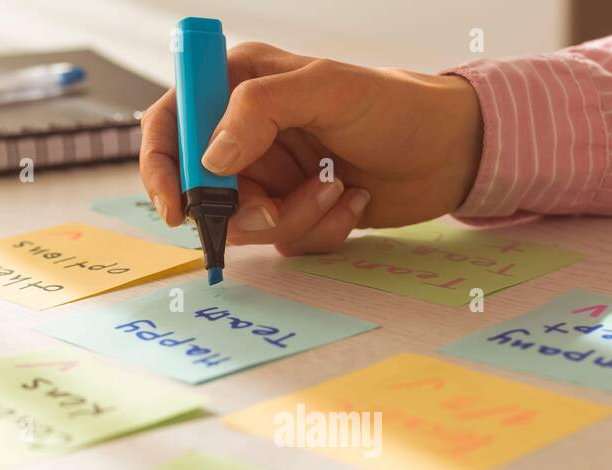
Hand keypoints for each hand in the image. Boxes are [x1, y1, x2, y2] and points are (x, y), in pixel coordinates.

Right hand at [139, 42, 482, 255]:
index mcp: (240, 87)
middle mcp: (247, 133)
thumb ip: (260, 109)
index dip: (162, 166)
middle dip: (243, 210)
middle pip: (203, 190)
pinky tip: (352, 202)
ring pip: (246, 225)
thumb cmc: (394, 106)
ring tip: (338, 189)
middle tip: (278, 210)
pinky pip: (284, 241)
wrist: (450, 152)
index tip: (177, 206)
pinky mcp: (296, 210)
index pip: (170, 124)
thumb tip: (209, 156)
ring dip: (294, 218)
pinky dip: (319, 231)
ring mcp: (271, 175)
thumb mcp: (327, 89)